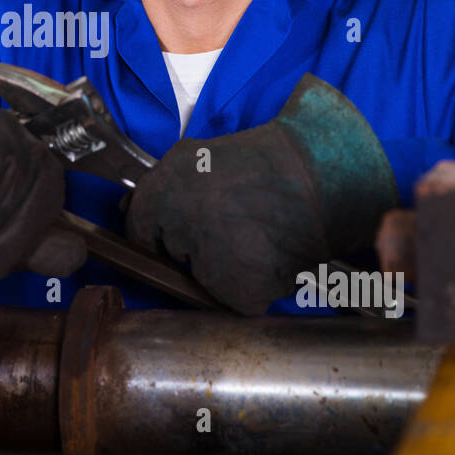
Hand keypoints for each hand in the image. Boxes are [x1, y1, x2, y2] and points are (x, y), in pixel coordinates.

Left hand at [126, 74, 397, 314]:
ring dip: (224, 268)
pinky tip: (273, 257)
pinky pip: (238, 297)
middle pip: (172, 255)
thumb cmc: (267, 163)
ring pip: (205, 280)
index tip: (178, 231)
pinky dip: (254, 285)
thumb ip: (161, 186)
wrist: (327, 175)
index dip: (160, 230)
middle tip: (231, 228)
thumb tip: (127, 208)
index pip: (139, 228)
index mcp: (165, 190)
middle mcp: (180, 227)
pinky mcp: (241, 292)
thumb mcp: (198, 158)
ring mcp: (210, 264)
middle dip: (195, 247)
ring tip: (257, 239)